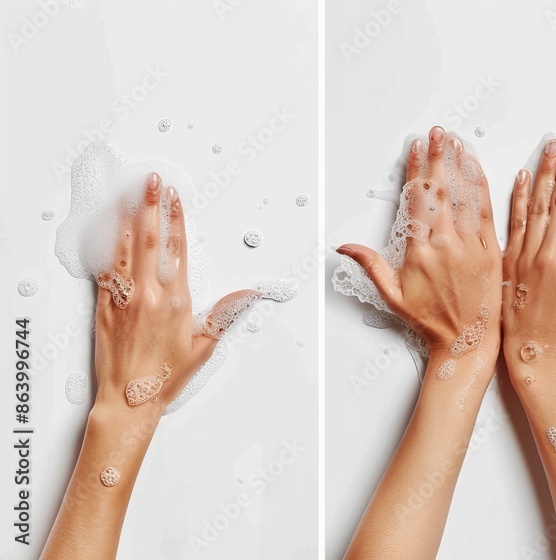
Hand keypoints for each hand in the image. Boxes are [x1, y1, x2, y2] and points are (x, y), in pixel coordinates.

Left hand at [94, 173, 258, 417]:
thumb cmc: (164, 376)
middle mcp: (148, 294)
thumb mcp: (204, 345)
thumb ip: (225, 313)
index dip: (175, 218)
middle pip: (149, 238)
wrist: (127, 400)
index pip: (176, 248)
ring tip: (128, 195)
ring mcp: (123, 298)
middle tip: (150, 182)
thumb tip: (249, 294)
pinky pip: (106, 267)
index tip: (174, 197)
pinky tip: (110, 230)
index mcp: (176, 300)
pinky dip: (109, 245)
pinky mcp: (104, 305)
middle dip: (150, 206)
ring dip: (127, 218)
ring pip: (124, 247)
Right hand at [337, 126, 501, 357]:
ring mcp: (472, 246)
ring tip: (458, 142)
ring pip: (467, 197)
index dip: (416, 169)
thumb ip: (370, 265)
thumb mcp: (393, 295)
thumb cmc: (431, 322)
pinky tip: (479, 170)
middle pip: (442, 191)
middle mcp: (447, 244)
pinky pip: (488, 213)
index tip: (416, 147)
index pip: (417, 199)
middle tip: (439, 133)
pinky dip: (484, 189)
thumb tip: (344, 247)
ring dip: (462, 166)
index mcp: (420, 251)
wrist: (467, 342)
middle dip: (439, 157)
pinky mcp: (492, 252)